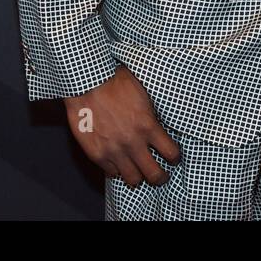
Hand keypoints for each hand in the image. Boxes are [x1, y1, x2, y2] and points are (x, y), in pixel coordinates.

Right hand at [64, 65, 180, 187]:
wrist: (86, 83)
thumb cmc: (115, 81)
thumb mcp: (142, 91)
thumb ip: (152, 111)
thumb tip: (163, 118)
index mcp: (147, 126)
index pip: (171, 153)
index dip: (174, 157)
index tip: (173, 158)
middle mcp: (132, 143)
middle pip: (154, 175)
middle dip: (160, 177)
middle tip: (161, 176)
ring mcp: (114, 151)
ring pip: (133, 179)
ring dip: (138, 176)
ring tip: (139, 172)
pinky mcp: (97, 154)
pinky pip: (112, 173)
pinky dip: (117, 169)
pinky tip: (118, 162)